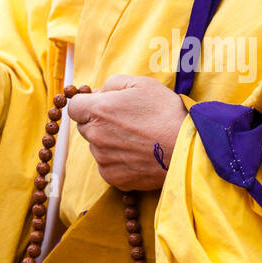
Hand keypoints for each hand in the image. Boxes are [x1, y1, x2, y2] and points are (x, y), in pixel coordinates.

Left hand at [67, 75, 188, 189]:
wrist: (187, 148)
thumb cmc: (166, 112)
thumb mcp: (141, 84)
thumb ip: (112, 84)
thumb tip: (96, 93)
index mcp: (99, 110)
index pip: (74, 106)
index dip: (88, 104)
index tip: (103, 106)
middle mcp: (96, 136)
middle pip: (86, 128)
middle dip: (99, 123)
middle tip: (127, 122)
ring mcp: (103, 159)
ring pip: (97, 148)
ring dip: (109, 143)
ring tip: (137, 140)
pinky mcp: (114, 178)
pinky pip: (108, 167)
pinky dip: (118, 161)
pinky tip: (138, 155)